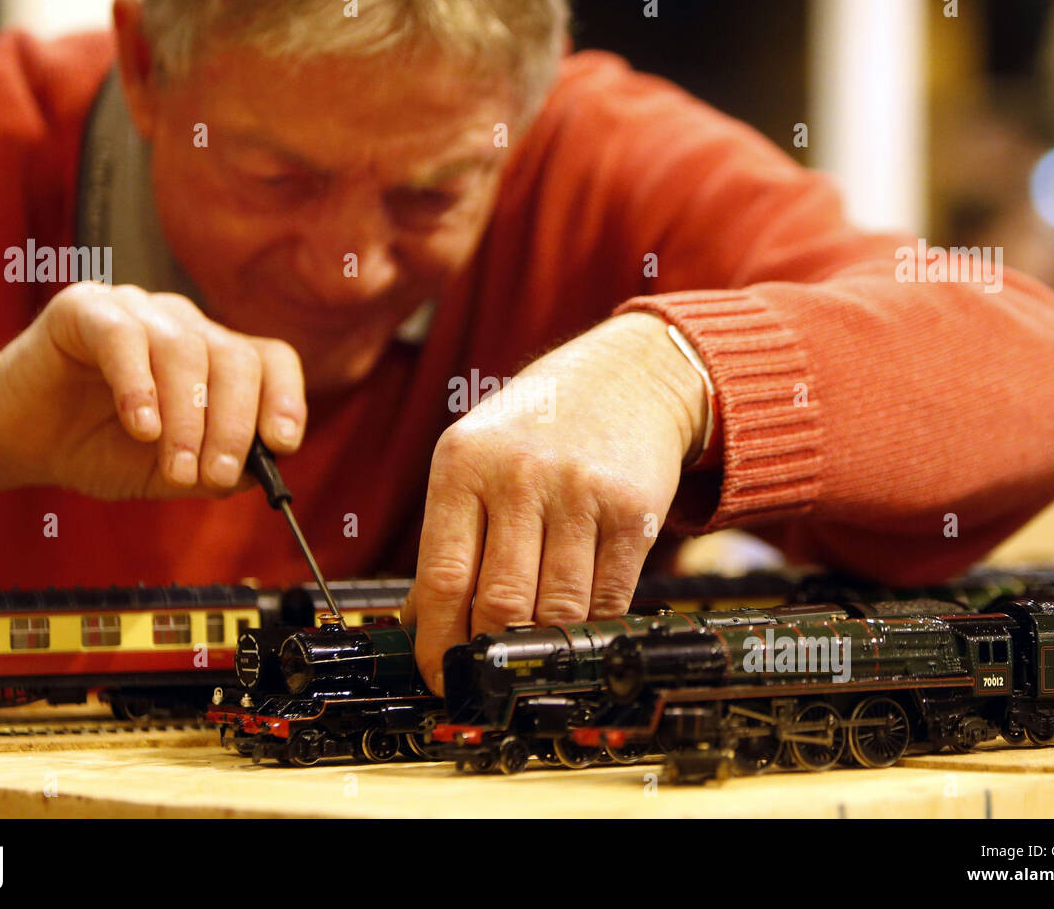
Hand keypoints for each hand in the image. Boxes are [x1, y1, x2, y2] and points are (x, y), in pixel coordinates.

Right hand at [0, 282, 306, 512]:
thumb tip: (257, 473)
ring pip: (186, 351)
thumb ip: (212, 471)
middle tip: (217, 475)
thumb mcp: (166, 472)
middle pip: (235, 358)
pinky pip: (125, 338)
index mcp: (215, 357)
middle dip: (234, 425)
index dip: (286, 399)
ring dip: (187, 419)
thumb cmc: (97, 448)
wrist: (18, 439)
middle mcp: (184, 325)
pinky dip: (140, 387)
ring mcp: (137, 309)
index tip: (282, 446)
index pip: (271, 360)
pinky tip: (140, 427)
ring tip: (173, 468)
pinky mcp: (86, 308)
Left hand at [402, 312, 708, 692]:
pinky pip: (609, 599)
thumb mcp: (474, 461)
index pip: (444, 576)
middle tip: (486, 671)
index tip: (438, 675)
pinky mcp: (633, 512)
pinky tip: (577, 621)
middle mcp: (520, 474)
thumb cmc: (538, 426)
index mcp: (463, 464)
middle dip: (491, 650)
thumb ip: (448, 539)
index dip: (438, 641)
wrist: (627, 378)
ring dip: (543, 642)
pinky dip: (590, 626)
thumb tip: (419, 623)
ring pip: (559, 609)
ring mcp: (581, 492)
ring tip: (532, 645)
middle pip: (502, 602)